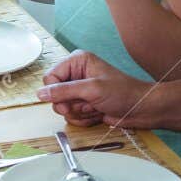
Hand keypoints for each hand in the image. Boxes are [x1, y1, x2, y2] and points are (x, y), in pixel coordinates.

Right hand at [37, 50, 152, 127]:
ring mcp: (79, 91)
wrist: (140, 109)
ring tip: (95, 107)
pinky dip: (84, 118)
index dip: (56, 91)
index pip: (50, 77)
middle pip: (53, 94)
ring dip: (79, 112)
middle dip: (69, 104)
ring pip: (62, 107)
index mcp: (77, 62)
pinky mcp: (83, 104)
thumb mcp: (91, 89)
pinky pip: (71, 116)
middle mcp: (76, 74)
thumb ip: (64, 91)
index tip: (68, 99)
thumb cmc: (123, 92)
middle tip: (86, 104)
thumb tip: (41, 94)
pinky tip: (97, 113)